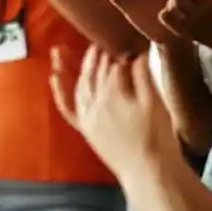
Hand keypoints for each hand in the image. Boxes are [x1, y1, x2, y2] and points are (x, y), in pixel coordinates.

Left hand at [50, 47, 176, 174]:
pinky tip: (54, 78)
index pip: (111, 64)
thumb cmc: (157, 137)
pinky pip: (68, 107)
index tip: (118, 39)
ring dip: (76, 67)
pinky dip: (60, 92)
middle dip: (96, 55)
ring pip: (79, 85)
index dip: (115, 51)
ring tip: (75, 52)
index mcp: (113, 91)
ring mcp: (87, 115)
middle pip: (93, 72)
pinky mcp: (85, 129)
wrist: (147, 171)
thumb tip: (134, 53)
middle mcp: (95, 101)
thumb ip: (142, 75)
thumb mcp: (155, 102)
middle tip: (100, 41)